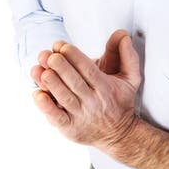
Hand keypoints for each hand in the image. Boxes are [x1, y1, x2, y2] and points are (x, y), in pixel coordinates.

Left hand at [29, 29, 140, 151]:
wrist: (119, 135)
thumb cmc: (121, 102)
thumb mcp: (131, 78)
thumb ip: (127, 55)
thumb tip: (122, 34)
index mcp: (106, 88)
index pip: (89, 70)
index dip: (74, 56)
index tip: (61, 45)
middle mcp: (93, 102)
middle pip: (74, 82)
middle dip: (60, 67)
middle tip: (48, 54)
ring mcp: (80, 116)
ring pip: (64, 98)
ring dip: (50, 83)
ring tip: (38, 69)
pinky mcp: (70, 128)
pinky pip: (56, 117)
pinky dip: (46, 107)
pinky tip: (37, 94)